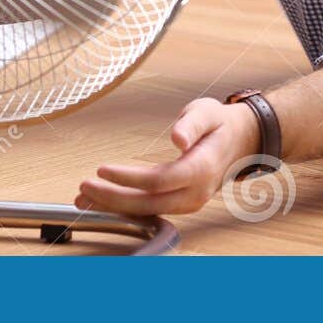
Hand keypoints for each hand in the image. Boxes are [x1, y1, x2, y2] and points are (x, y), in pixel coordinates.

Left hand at [74, 97, 260, 216]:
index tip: (102, 169)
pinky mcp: (180, 203)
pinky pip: (150, 209)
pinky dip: (124, 207)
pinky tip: (102, 202)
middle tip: (83, 188)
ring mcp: (189, 202)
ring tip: (83, 199)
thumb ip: (191, 124)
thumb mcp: (207, 112)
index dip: (129, 178)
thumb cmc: (219, 123)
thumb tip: (177, 138)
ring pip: (147, 211)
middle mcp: (195, 192)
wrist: (239, 141)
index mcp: (201, 168)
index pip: (159, 180)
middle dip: (113, 198)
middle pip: (149, 203)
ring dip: (114, 207)